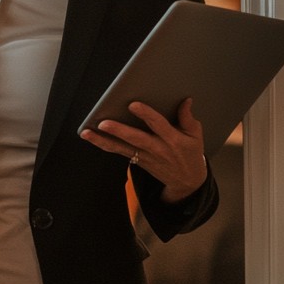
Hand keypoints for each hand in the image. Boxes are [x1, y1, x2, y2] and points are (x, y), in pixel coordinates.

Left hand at [80, 97, 207, 203]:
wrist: (186, 182)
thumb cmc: (190, 155)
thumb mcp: (196, 136)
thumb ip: (188, 118)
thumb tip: (186, 101)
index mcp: (173, 140)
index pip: (158, 125)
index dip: (146, 115)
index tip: (133, 104)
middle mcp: (157, 148)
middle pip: (135, 139)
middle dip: (118, 130)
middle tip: (103, 122)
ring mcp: (145, 156)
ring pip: (121, 148)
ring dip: (102, 140)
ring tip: (87, 132)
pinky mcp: (137, 161)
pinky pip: (119, 152)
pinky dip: (104, 145)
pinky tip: (92, 137)